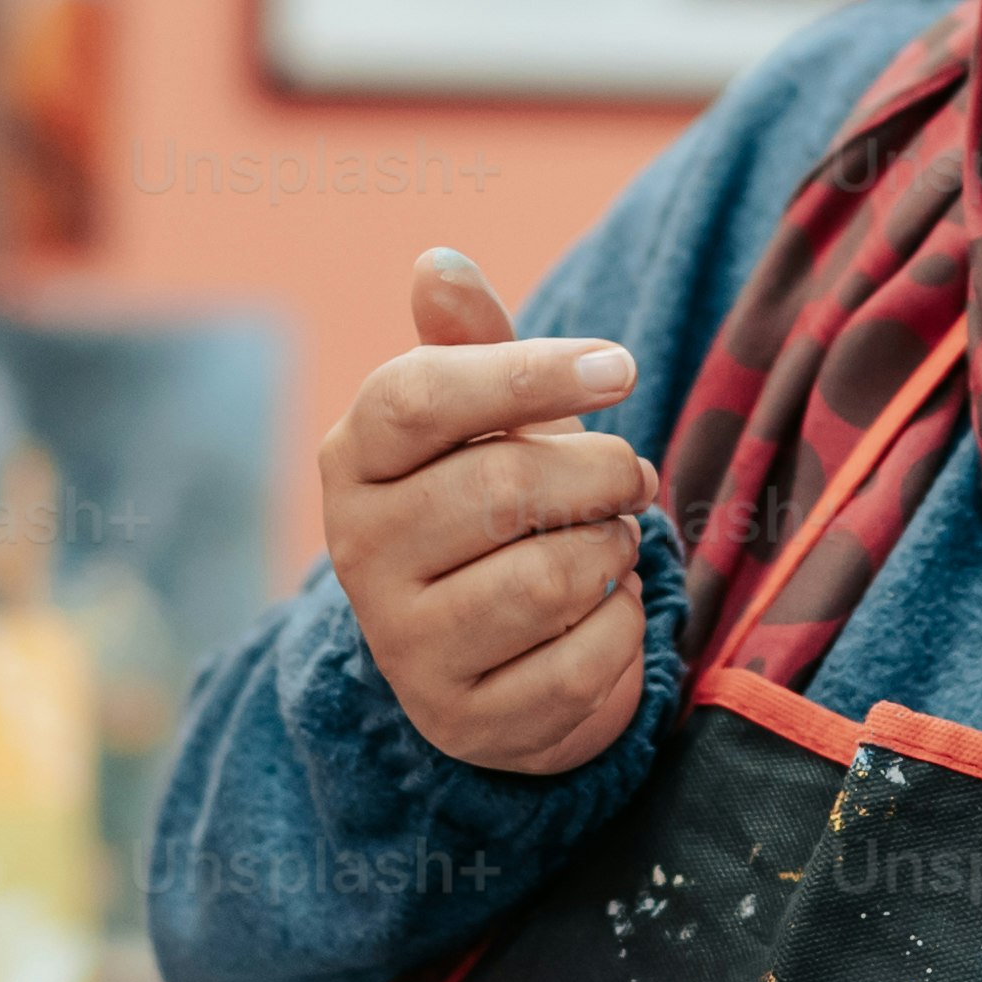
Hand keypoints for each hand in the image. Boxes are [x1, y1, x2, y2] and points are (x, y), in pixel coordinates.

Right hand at [317, 248, 652, 776]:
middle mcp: (358, 553)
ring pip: (549, 579)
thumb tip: (437, 260)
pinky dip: (623, 629)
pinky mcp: (465, 720)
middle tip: (629, 477)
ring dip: (614, 552)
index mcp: (352, 460)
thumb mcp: (487, 419)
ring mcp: (405, 646)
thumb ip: (470, 343)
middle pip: (502, 487)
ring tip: (611, 544)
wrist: (497, 655)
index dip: (528, 372)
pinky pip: (582, 662)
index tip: (622, 367)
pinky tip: (605, 615)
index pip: (420, 396)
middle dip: (600, 474)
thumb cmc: (497, 505)